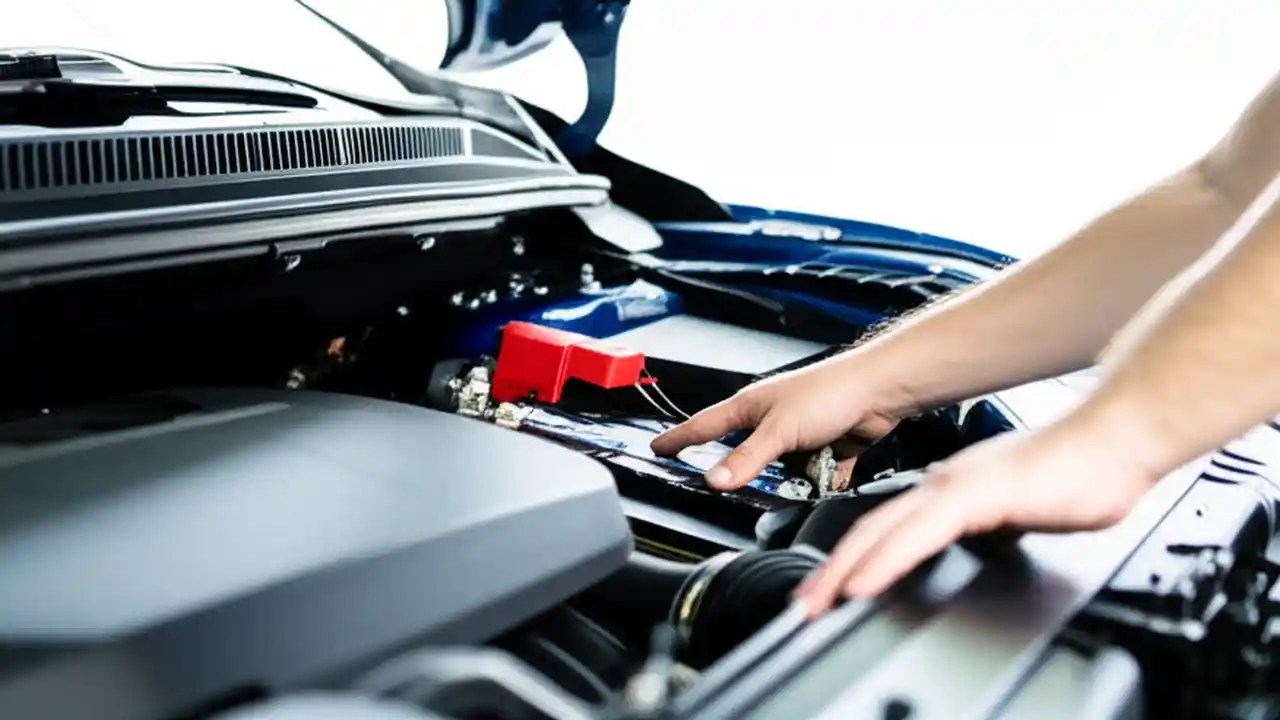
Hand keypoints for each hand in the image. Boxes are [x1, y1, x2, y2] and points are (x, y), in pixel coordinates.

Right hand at [650, 353, 911, 490]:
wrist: (880, 392)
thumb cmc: (828, 393)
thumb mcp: (779, 431)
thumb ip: (746, 459)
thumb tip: (713, 481)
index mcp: (750, 407)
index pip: (704, 425)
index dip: (679, 438)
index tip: (657, 448)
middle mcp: (771, 420)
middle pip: (743, 455)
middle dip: (742, 473)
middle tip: (726, 489)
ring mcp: (797, 436)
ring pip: (779, 471)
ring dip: (788, 482)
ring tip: (793, 484)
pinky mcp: (824, 449)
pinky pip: (812, 477)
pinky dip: (817, 483)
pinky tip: (822, 484)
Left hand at [793, 422, 1160, 616]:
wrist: (1115, 442)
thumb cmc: (1080, 473)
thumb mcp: (1019, 511)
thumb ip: (992, 526)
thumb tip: (986, 542)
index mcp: (949, 489)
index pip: (884, 527)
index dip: (852, 558)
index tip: (829, 588)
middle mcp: (941, 485)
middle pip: (868, 530)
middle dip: (831, 570)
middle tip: (804, 603)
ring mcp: (955, 488)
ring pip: (881, 530)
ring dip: (843, 569)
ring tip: (817, 599)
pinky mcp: (976, 495)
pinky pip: (919, 533)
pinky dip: (885, 560)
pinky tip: (863, 582)